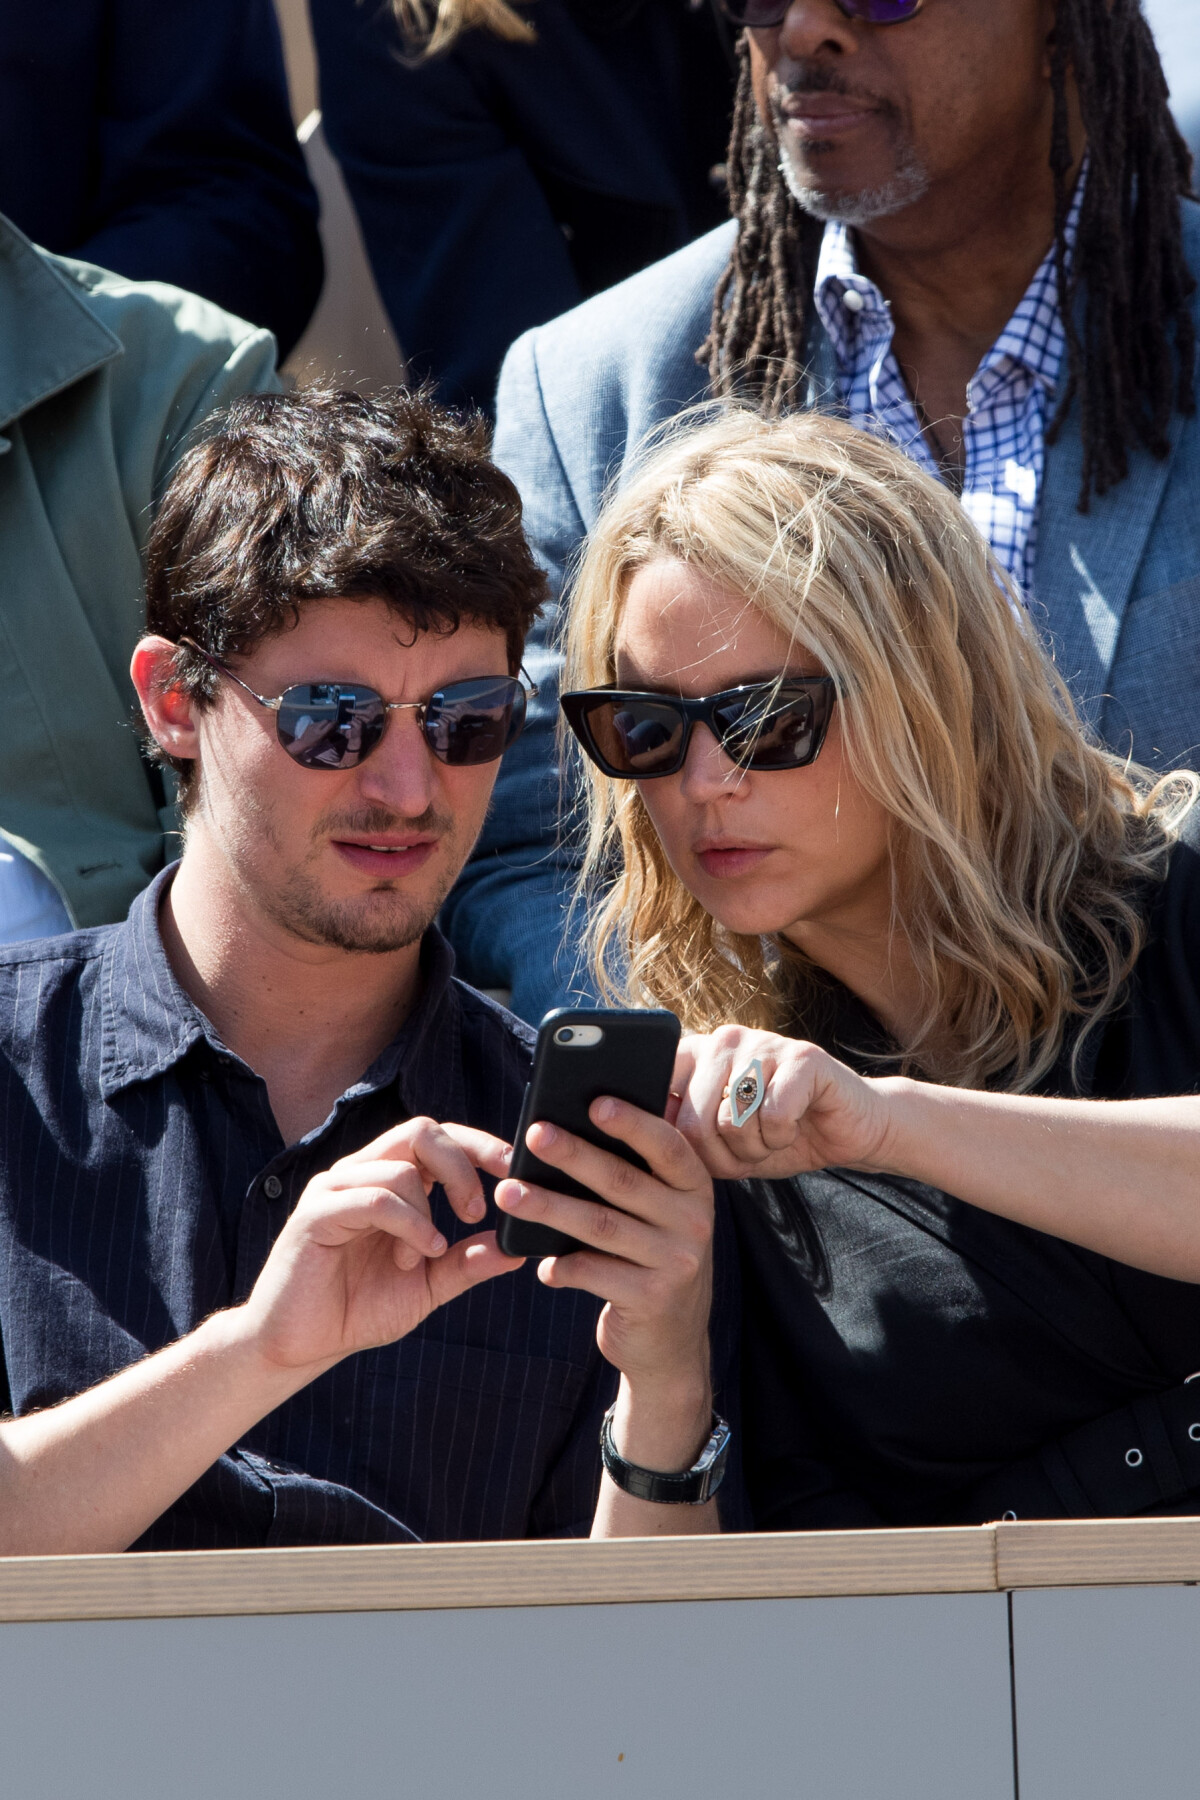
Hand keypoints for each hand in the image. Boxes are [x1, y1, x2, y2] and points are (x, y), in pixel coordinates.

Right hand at [242, 1119, 522, 1373]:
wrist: (300, 1344)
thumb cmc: (358, 1309)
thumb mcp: (428, 1286)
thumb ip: (467, 1263)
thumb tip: (517, 1249)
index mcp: (389, 1181)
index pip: (437, 1136)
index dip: (479, 1144)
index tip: (515, 1168)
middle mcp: (361, 1173)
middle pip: (421, 1131)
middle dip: (462, 1166)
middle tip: (476, 1212)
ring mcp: (335, 1189)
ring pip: (401, 1167)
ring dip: (427, 1214)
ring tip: (427, 1255)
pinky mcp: (315, 1213)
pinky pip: (374, 1198)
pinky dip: (408, 1224)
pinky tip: (418, 1256)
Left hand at [493, 1101, 713, 1405]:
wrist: (671, 1342)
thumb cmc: (649, 1258)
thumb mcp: (657, 1215)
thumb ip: (631, 1178)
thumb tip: (567, 1132)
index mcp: (695, 1188)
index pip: (667, 1146)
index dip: (632, 1122)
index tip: (594, 1101)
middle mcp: (694, 1221)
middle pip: (624, 1181)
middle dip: (574, 1154)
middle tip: (533, 1135)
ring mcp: (677, 1262)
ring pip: (601, 1225)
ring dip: (550, 1207)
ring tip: (508, 1194)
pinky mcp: (653, 1298)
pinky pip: (596, 1273)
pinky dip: (562, 1266)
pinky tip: (540, 1264)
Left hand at [670, 1026, 894, 1181]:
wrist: (849, 1129)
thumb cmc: (778, 1135)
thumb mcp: (722, 1139)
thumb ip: (682, 1131)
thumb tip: (640, 1132)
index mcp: (700, 1053)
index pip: (658, 1090)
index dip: (675, 1137)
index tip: (700, 1152)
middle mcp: (727, 1039)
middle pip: (693, 1120)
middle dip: (720, 1158)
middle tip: (745, 1157)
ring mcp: (765, 1043)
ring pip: (732, 1120)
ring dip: (754, 1149)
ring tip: (771, 1140)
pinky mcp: (804, 1056)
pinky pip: (773, 1115)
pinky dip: (782, 1138)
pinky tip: (795, 1127)